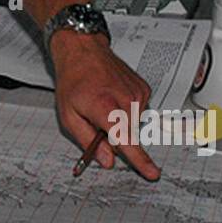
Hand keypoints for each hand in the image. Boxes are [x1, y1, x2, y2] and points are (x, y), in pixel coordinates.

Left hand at [51, 33, 160, 180]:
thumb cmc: (73, 79)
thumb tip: (108, 160)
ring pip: (132, 124)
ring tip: (103, 101)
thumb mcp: (68, 115)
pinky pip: (137, 111)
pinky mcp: (144, 90)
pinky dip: (125, 110)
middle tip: (96, 118)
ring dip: (119, 121)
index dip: (140, 160)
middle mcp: (125, 99)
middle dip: (114, 136)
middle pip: (128, 135)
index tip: (152, 173)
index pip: (126, 141)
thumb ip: (88, 141)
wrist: (83, 50)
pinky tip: (113, 95)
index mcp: (105, 107)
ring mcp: (137, 93)